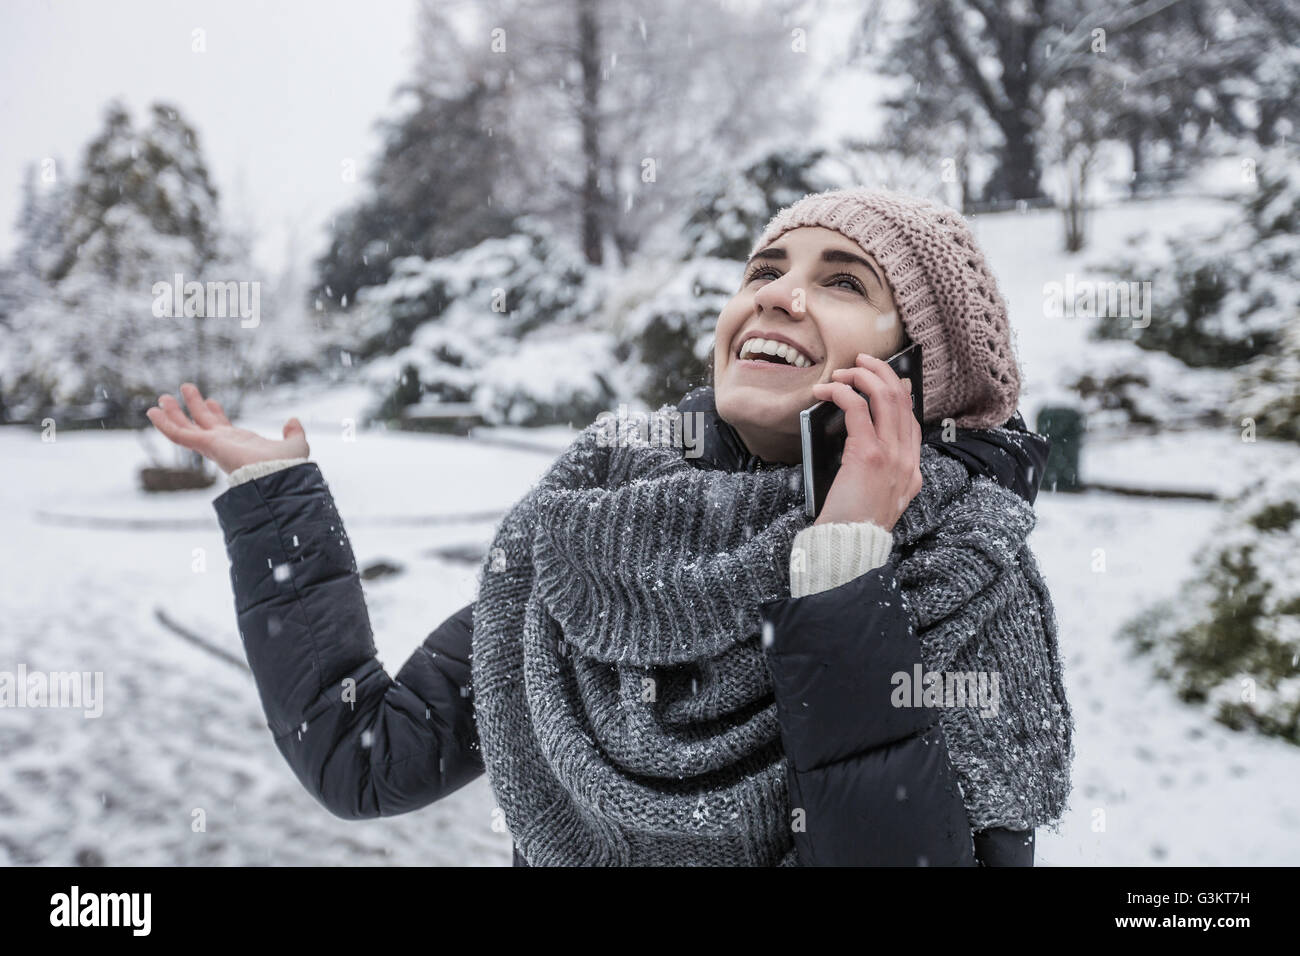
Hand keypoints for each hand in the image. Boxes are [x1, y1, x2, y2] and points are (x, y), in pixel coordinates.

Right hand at [144, 382, 308, 474]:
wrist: (278, 475)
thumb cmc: (286, 466)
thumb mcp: (295, 443)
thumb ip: (294, 432)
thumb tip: (293, 421)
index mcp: (241, 444)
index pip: (224, 427)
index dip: (217, 413)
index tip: (212, 400)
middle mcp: (224, 444)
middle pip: (203, 422)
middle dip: (194, 406)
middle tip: (186, 388)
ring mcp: (213, 445)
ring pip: (187, 427)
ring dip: (174, 413)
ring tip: (163, 397)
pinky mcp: (206, 446)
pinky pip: (179, 435)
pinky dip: (165, 424)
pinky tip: (153, 412)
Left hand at [809, 353, 921, 530]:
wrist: (849, 546)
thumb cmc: (853, 525)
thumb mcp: (878, 498)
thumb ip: (879, 471)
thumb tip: (861, 439)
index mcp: (911, 471)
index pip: (911, 419)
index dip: (897, 392)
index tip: (880, 378)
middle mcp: (907, 459)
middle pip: (902, 399)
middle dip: (881, 372)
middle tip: (861, 361)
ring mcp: (891, 455)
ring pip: (885, 396)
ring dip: (862, 375)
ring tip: (843, 371)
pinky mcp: (868, 454)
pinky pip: (858, 407)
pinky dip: (842, 392)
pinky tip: (828, 390)